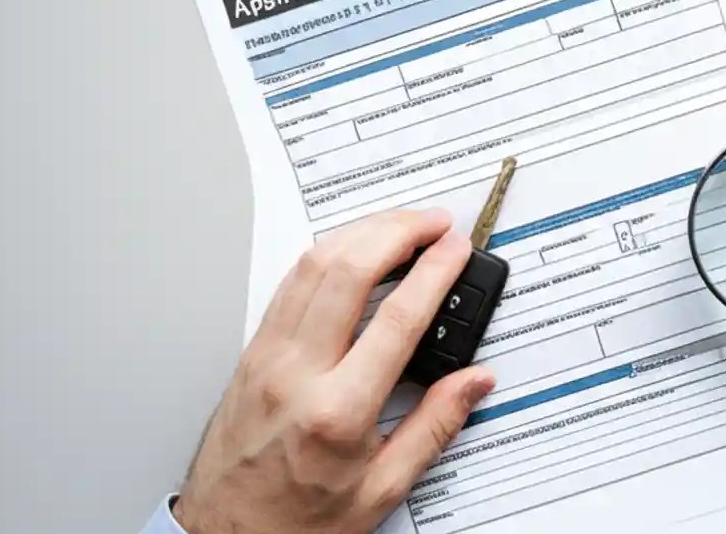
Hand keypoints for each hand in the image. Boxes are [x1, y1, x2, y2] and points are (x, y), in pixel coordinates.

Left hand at [173, 209, 495, 533]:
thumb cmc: (296, 523)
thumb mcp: (381, 490)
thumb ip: (434, 427)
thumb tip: (474, 382)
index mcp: (338, 411)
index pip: (396, 319)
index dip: (433, 272)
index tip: (456, 249)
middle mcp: (296, 374)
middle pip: (348, 271)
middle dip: (397, 231)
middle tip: (433, 221)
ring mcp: (267, 358)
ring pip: (312, 266)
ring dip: (360, 232)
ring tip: (398, 224)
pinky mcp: (251, 354)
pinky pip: (289, 284)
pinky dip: (325, 254)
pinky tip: (349, 249)